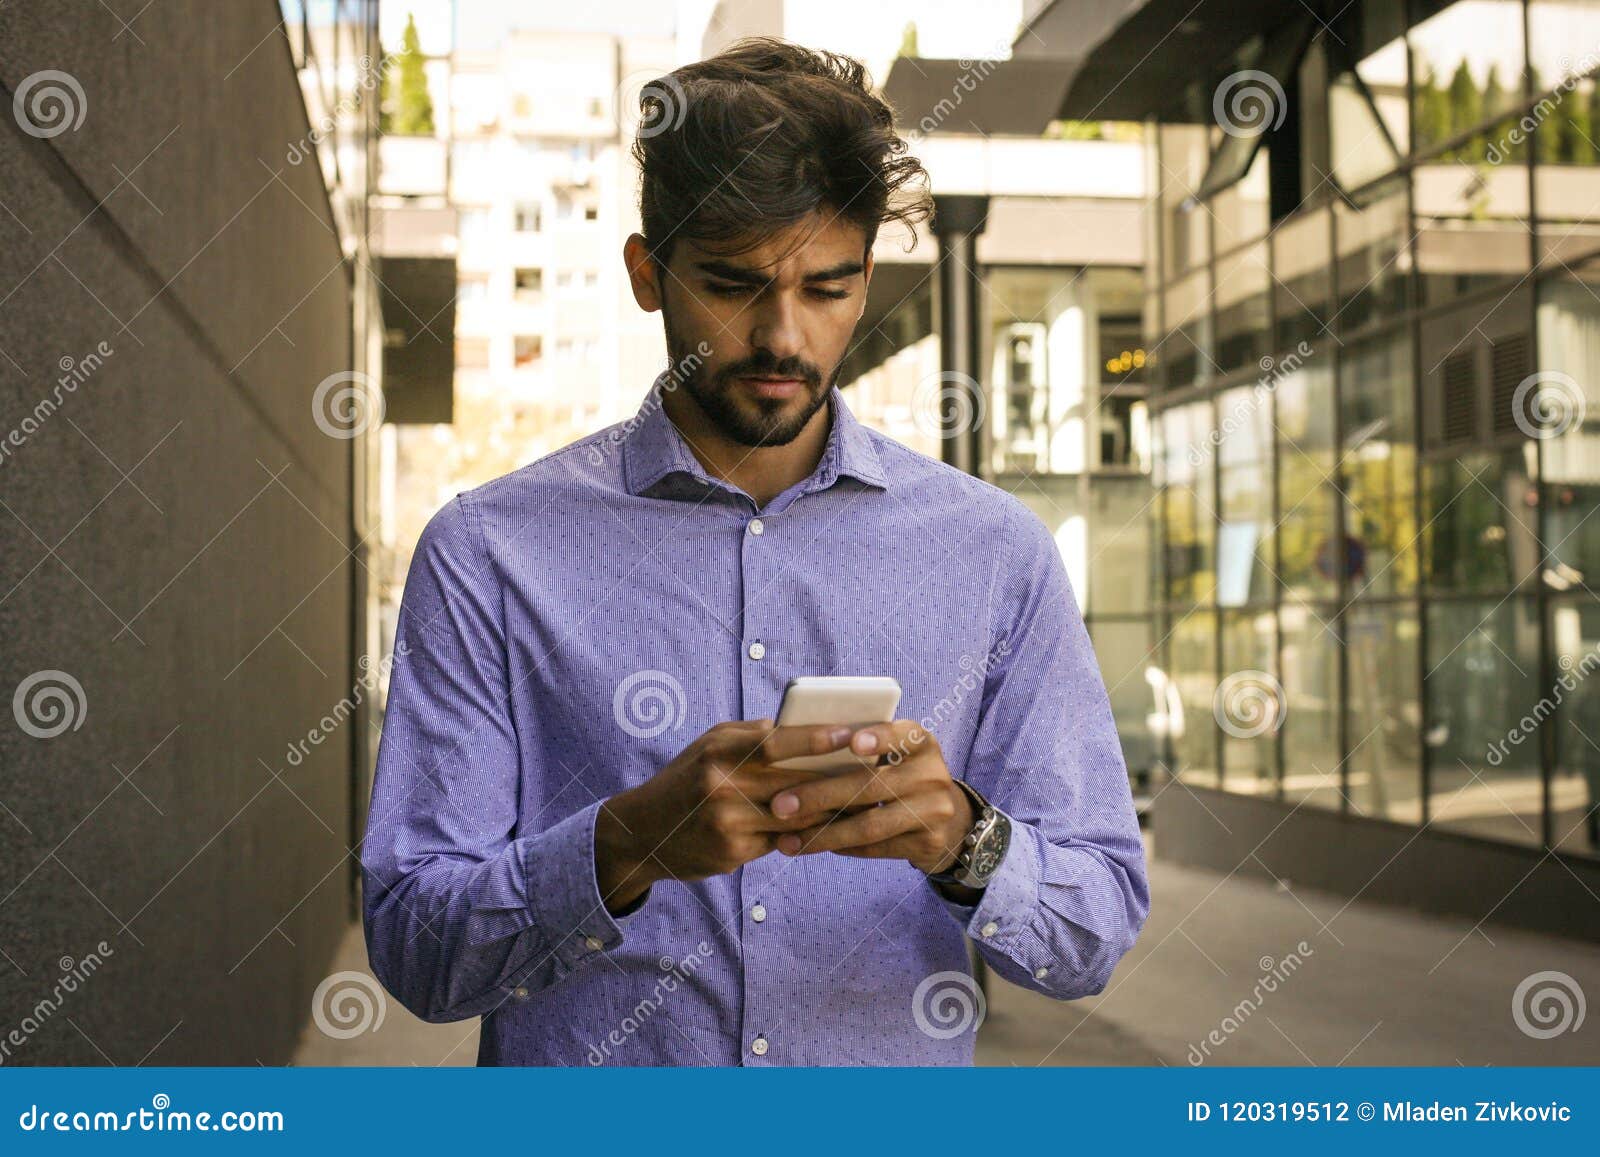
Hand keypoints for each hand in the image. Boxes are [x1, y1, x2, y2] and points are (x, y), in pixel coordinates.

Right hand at [594, 718, 855, 911]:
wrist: (642, 832)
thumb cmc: (687, 779)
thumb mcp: (710, 746)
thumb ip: (752, 736)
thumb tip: (805, 726)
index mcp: (720, 751)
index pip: (777, 741)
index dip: (818, 739)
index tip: (853, 734)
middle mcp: (722, 786)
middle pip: (795, 782)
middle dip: (838, 778)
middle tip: (878, 772)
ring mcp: (727, 823)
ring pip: (796, 817)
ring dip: (831, 811)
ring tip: (866, 801)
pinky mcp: (732, 855)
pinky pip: (780, 842)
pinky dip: (805, 835)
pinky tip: (830, 830)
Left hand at [766, 720, 973, 874]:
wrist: (952, 822)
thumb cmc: (903, 776)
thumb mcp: (897, 755)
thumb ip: (863, 748)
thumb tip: (799, 749)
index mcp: (921, 743)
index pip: (903, 735)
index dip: (879, 738)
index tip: (852, 742)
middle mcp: (932, 775)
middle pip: (872, 785)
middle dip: (820, 796)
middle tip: (780, 805)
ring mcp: (934, 811)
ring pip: (870, 825)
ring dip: (823, 834)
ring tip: (788, 841)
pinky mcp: (928, 843)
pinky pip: (876, 847)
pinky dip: (842, 847)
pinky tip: (813, 846)